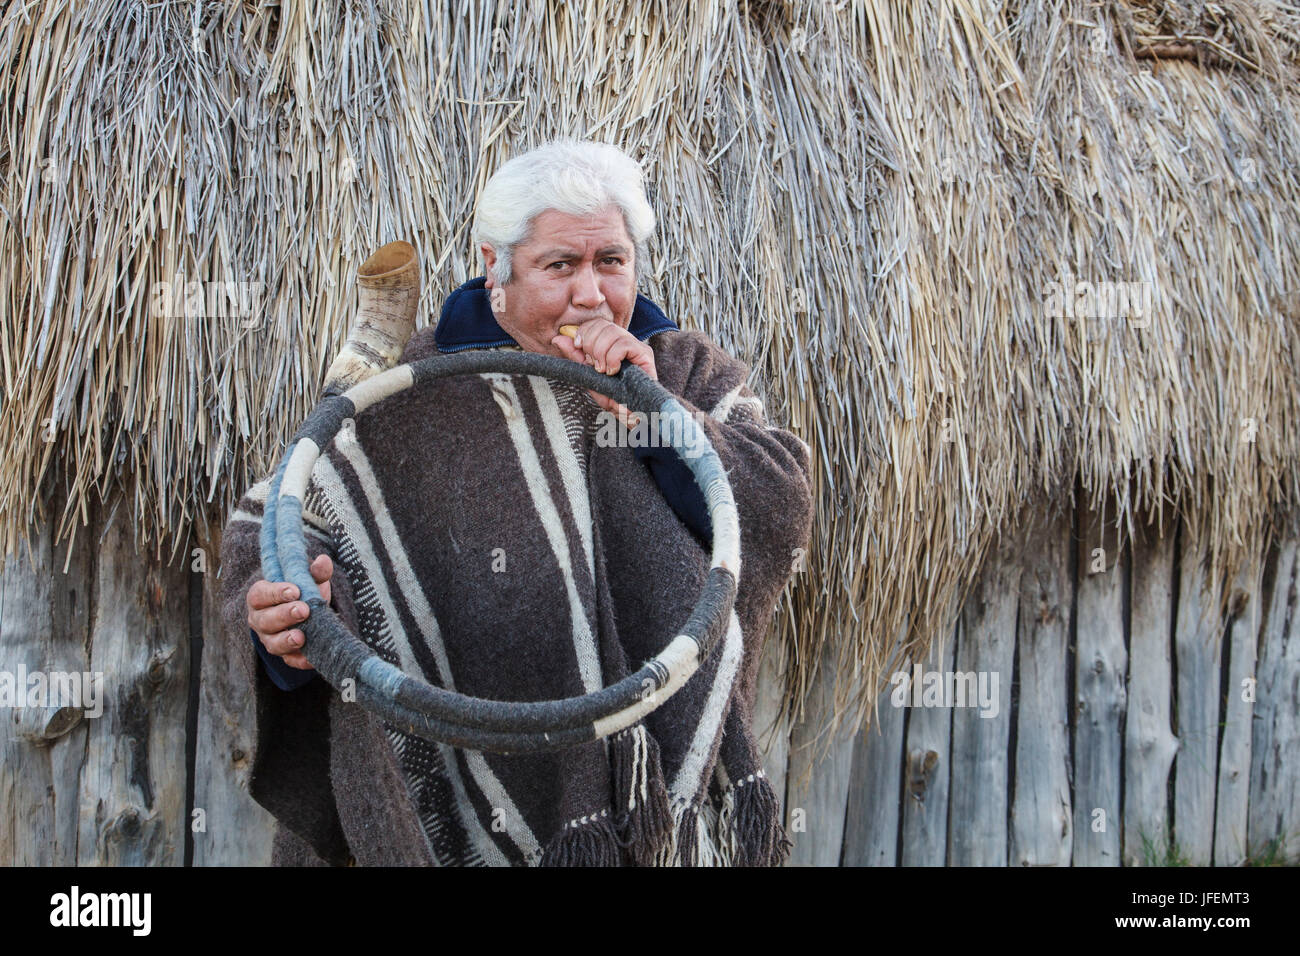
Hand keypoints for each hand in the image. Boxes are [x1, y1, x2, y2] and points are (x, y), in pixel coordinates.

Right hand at [246, 553, 333, 669]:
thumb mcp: (308, 580)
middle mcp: (260, 620)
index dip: (275, 593)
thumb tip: (323, 561)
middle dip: (284, 615)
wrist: (307, 613)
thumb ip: (315, 572)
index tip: (294, 591)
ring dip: (286, 641)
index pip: (260, 595)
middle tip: (303, 610)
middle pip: (265, 621)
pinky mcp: (285, 656)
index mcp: (260, 597)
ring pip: (273, 644)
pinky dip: (300, 660)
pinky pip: (290, 661)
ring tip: (301, 636)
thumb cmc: (302, 593)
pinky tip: (311, 658)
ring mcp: (270, 640)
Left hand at [550, 318, 656, 427]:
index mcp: (611, 343)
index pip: (597, 323)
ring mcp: (636, 346)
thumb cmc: (611, 397)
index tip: (579, 348)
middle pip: (603, 324)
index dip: (584, 331)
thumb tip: (557, 338)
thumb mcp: (588, 375)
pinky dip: (613, 358)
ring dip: (601, 353)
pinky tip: (613, 371)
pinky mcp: (645, 354)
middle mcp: (625, 341)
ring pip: (612, 332)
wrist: (628, 416)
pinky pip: (623, 344)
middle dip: (591, 344)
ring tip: (603, 371)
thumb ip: (575, 356)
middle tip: (594, 365)